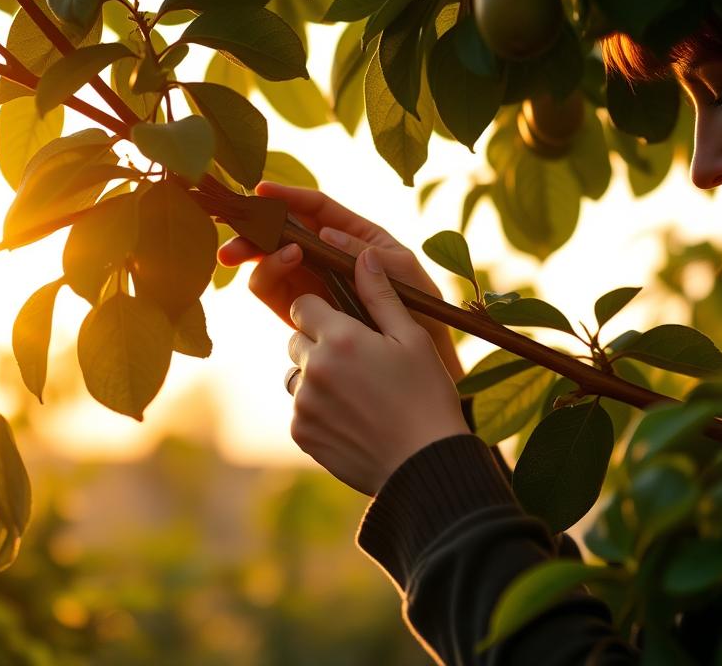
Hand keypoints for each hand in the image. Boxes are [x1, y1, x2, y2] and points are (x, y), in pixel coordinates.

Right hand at [218, 181, 463, 381]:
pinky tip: (284, 265)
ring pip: (271, 260)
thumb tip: (325, 234)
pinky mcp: (301, 311)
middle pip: (284, 232)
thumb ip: (366, 254)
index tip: (262, 190)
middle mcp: (327, 255)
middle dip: (258, 229)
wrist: (424, 358)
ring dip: (258, 254)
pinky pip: (274, 290)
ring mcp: (312, 282)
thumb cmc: (422, 309)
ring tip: (275, 254)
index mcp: (354, 235)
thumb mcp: (402, 273)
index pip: (316, 208)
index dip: (288, 197)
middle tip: (244, 226)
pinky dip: (268, 276)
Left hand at [286, 247, 468, 495]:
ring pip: (297, 374)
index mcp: (340, 337)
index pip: (303, 306)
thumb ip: (381, 296)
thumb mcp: (412, 339)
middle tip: (357, 362)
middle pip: (296, 339)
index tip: (345, 324)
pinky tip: (352, 418)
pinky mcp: (301, 432)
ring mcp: (304, 402)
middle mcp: (314, 367)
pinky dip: (318, 410)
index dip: (323, 312)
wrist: (422, 465)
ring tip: (357, 393)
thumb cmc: (426, 396)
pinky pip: (299, 409)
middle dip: (319, 343)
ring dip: (317, 377)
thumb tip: (362, 256)